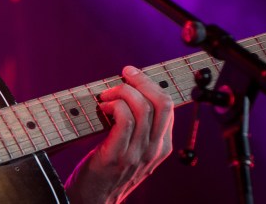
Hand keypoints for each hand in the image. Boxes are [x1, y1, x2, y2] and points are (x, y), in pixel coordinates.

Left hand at [65, 66, 173, 203]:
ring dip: (122, 91)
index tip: (132, 74)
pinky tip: (103, 108)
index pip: (169, 105)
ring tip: (107, 96)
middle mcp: (154, 149)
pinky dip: (113, 105)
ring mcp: (138, 153)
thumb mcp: (133, 148)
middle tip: (124, 74)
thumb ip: (137, 126)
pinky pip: (124, 119)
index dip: (150, 83)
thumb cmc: (109, 168)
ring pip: (143, 107)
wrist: (96, 199)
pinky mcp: (118, 155)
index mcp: (162, 145)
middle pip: (162, 102)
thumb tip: (129, 91)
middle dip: (142, 80)